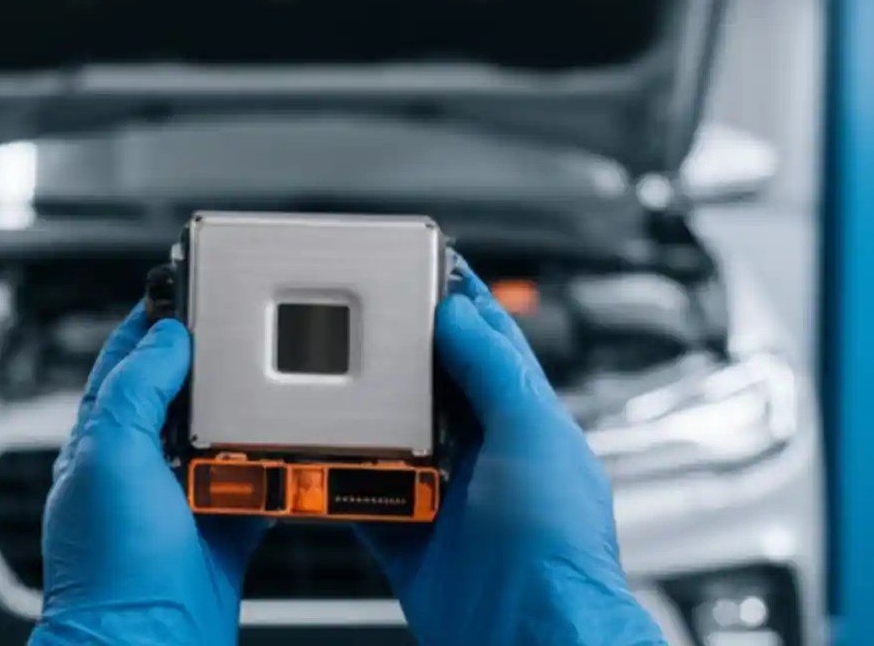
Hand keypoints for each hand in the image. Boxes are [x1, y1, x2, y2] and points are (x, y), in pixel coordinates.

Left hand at [30, 304, 266, 645]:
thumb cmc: (113, 570)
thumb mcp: (112, 457)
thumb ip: (137, 388)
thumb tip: (166, 335)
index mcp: (103, 440)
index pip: (127, 359)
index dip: (154, 318)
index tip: (188, 282)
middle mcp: (141, 467)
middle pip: (184, 393)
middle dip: (217, 362)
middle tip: (251, 328)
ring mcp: (182, 500)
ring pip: (226, 438)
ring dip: (253, 417)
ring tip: (280, 388)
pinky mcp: (221, 531)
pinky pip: (259, 488)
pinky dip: (280, 473)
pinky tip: (299, 456)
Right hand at [357, 258, 664, 645]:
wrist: (530, 636)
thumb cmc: (557, 550)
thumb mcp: (534, 436)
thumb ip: (495, 371)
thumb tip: (459, 313)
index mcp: (522, 420)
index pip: (487, 342)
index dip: (455, 301)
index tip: (419, 265)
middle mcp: (482, 454)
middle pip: (427, 386)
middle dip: (393, 356)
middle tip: (353, 321)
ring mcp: (443, 495)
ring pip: (388, 439)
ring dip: (357, 419)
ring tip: (324, 387)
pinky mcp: (409, 537)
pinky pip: (360, 500)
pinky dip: (336, 482)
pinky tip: (316, 464)